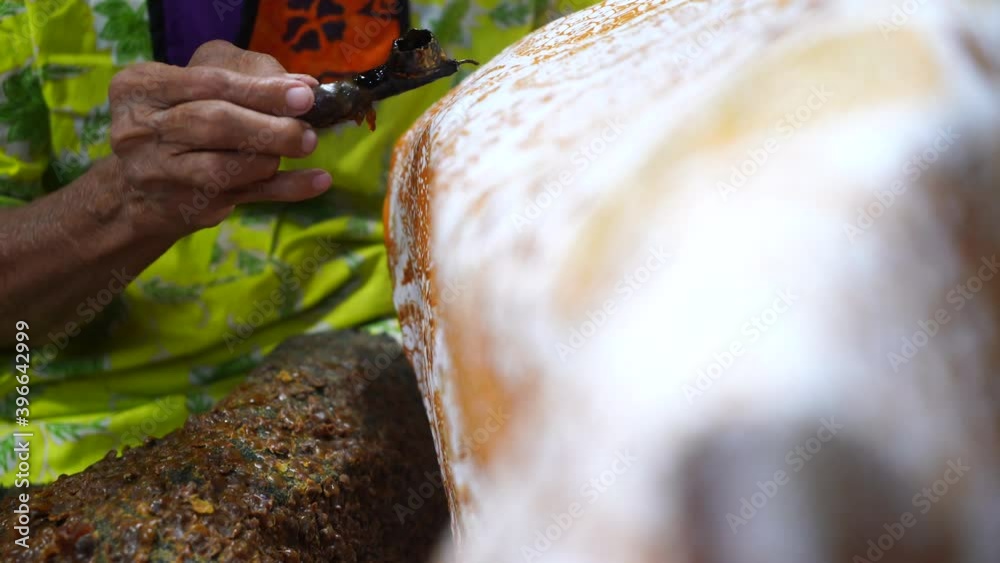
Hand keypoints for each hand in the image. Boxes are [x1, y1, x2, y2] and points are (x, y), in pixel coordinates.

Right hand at [108, 41, 329, 237]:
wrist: (140, 185)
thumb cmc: (181, 115)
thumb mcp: (199, 80)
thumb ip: (248, 74)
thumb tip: (304, 85)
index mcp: (142, 88)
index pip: (208, 83)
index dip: (260, 89)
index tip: (304, 95)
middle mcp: (143, 131)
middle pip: (213, 124)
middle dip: (269, 127)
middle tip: (308, 129)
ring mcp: (163, 174)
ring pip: (224, 168)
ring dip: (272, 157)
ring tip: (304, 144)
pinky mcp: (191, 205)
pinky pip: (247, 197)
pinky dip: (288, 189)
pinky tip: (318, 180)